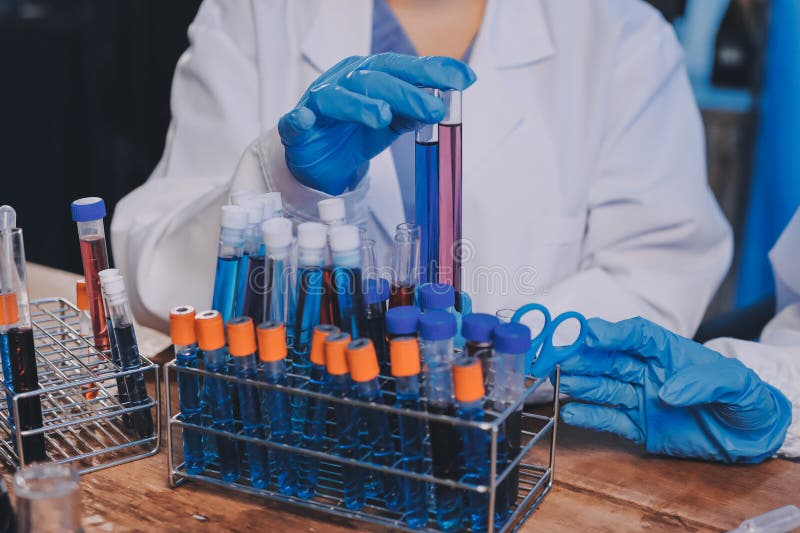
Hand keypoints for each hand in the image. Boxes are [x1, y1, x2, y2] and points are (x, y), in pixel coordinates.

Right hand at [278, 53, 475, 194]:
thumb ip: (412, 114)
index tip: (464, 79)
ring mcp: (318, 101)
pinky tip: (307, 121)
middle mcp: (345, 81)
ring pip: (337, 97)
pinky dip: (300, 120)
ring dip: (360, 105)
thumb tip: (440, 108)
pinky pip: (296, 120)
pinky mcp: (297, 126)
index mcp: (370, 75)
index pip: (404, 67)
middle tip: (434, 109)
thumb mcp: (391, 124)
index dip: (433, 70)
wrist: (319, 159)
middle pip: (375, 80)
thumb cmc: (354, 133)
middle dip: (406, 93)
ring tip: (383, 116)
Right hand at [547, 317, 790, 462]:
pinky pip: (608, 419)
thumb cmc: (744, 399)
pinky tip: (570, 412)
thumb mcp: (736, 385)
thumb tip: (667, 392)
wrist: (751, 436)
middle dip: (582, 357)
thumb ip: (703, 383)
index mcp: (668, 352)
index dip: (611, 332)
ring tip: (558, 383)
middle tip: (558, 357)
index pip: (635, 335)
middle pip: (609, 359)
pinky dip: (588, 416)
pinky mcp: (638, 427)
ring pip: (602, 387)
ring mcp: (640, 399)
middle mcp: (647, 372)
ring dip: (579, 383)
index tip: (587, 332)